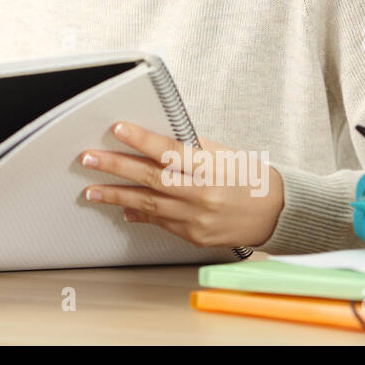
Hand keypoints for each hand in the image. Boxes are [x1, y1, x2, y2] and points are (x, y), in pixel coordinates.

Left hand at [77, 122, 283, 248]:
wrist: (275, 213)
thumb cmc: (248, 177)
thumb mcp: (222, 154)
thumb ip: (188, 147)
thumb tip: (152, 139)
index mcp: (210, 167)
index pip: (170, 149)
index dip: (142, 139)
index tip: (117, 129)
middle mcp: (202, 193)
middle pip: (152, 177)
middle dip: (116, 167)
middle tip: (88, 158)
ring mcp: (197, 218)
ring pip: (149, 205)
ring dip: (116, 196)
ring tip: (91, 191)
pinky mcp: (194, 236)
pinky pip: (161, 223)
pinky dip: (139, 214)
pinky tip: (121, 208)